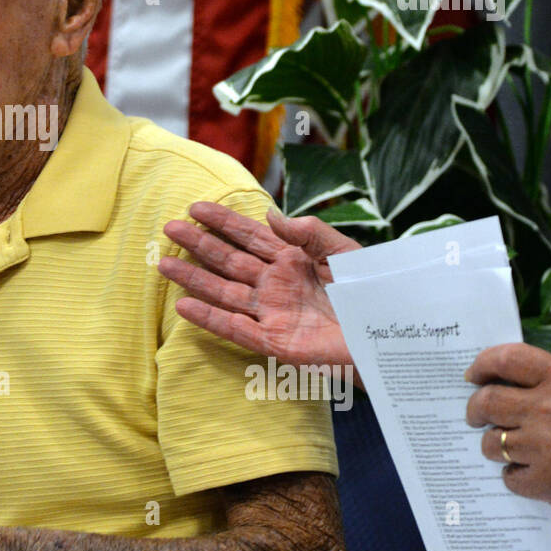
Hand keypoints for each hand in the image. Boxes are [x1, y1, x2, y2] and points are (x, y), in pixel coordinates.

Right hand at [158, 202, 360, 370]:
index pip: (249, 236)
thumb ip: (309, 232)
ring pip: (224, 292)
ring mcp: (272, 312)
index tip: (195, 208)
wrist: (388, 335)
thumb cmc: (369, 292)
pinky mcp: (274, 342)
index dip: (222, 222)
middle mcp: (275, 284)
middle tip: (169, 229)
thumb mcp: (343, 253)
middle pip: (228, 261)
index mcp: (291, 259)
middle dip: (199, 245)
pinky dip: (209, 318)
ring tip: (163, 264)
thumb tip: (269, 214)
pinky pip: (235, 329)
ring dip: (193, 279)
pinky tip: (183, 306)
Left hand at [466, 343, 550, 534]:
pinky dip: (516, 476)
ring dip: (495, 446)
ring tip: (510, 448)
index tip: (472, 375)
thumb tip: (498, 380)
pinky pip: (509, 476)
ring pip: (491, 442)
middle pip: (487, 401)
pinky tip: (531, 473)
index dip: (482, 365)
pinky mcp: (547, 481)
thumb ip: (549, 382)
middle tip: (475, 415)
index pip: (507, 359)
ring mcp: (547, 447)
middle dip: (474, 409)